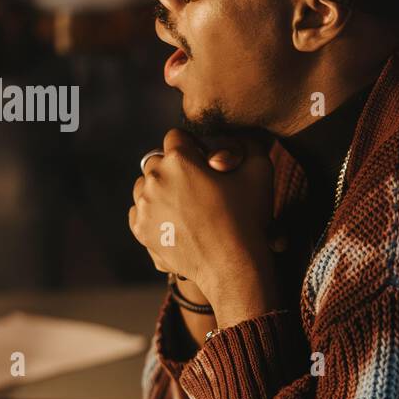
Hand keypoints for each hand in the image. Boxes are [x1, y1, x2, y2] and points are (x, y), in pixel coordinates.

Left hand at [129, 129, 279, 326]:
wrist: (234, 266)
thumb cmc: (248, 217)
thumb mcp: (260, 170)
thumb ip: (247, 142)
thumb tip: (237, 132)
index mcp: (179, 159)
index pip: (176, 136)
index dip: (193, 146)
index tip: (206, 162)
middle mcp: (155, 179)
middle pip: (157, 160)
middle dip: (175, 168)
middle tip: (198, 186)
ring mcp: (145, 207)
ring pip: (144, 186)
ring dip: (159, 189)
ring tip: (184, 204)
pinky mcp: (142, 230)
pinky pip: (138, 211)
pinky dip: (152, 213)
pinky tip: (173, 220)